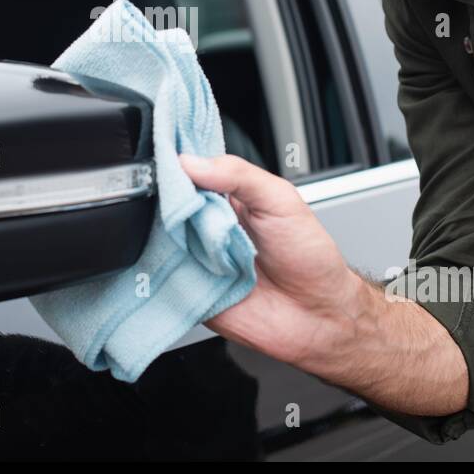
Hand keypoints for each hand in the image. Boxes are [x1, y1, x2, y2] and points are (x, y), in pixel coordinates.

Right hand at [178, 152, 363, 372]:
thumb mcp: (281, 200)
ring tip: (184, 236)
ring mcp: (193, 255)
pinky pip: (160, 274)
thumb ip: (239, 175)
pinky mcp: (185, 287)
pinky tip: (170, 262)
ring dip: (160, 234)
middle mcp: (204, 223)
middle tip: (175, 204)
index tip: (161, 157)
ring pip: (157, 236)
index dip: (172, 162)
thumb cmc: (308, 256)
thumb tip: (192, 161)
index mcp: (225, 195)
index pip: (188, 170)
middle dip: (163, 199)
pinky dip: (157, 268)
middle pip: (165, 202)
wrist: (316, 316)